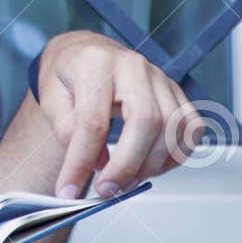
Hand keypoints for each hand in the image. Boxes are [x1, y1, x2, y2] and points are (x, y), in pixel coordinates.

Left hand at [33, 31, 205, 199]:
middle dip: (126, 165)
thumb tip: (95, 165)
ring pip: (173, 127)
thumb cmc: (68, 74)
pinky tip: (151, 166)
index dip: (81, 161)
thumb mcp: (50, 97)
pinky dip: (176, 155)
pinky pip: (191, 128)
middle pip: (146, 121)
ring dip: (151, 165)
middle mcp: (134, 67)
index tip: (68, 188)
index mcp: (96, 64)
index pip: (93, 120)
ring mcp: (160, 78)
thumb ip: (67, 130)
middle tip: (105, 190)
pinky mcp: (177, 92)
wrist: (87, 52)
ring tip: (124, 182)